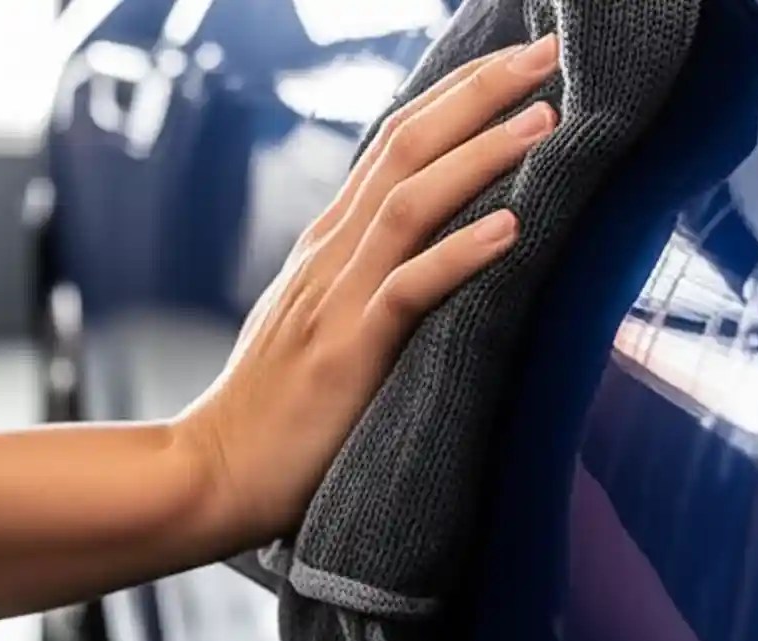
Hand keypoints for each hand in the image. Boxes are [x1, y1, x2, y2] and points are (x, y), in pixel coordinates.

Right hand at [176, 34, 560, 542]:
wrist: (214, 470)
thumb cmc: (275, 402)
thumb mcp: (317, 314)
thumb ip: (362, 271)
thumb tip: (423, 242)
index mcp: (329, 241)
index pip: (394, 142)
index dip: (455, 95)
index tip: (514, 63)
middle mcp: (332, 253)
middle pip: (406, 148)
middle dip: (477, 94)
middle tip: (543, 53)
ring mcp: (336, 299)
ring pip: (410, 203)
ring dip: (479, 156)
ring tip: (543, 120)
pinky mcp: (345, 353)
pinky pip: (408, 290)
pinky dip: (457, 254)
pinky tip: (509, 229)